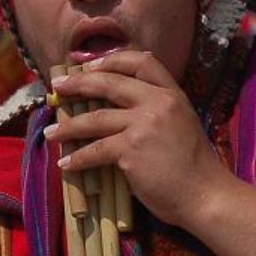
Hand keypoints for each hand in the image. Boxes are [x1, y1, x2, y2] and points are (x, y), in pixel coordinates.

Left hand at [47, 49, 228, 228]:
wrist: (205, 195)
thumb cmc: (195, 168)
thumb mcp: (182, 125)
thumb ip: (159, 111)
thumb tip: (121, 110)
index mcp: (173, 94)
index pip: (142, 61)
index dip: (111, 60)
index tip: (89, 66)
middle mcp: (158, 103)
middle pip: (109, 82)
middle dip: (77, 83)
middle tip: (57, 86)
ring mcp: (144, 124)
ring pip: (94, 118)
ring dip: (67, 126)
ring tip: (50, 132)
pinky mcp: (131, 149)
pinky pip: (95, 150)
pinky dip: (77, 158)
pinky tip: (66, 164)